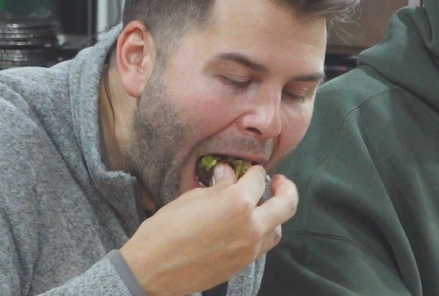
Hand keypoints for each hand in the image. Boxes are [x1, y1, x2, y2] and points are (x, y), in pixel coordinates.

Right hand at [119, 163, 297, 295]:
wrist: (151, 269)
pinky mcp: (241, 265)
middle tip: (279, 181)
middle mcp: (251, 227)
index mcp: (238, 204)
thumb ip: (218, 186)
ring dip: (274, 215)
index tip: (248, 169)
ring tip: (262, 206)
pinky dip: (261, 232)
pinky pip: (262, 246)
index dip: (252, 171)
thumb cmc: (165, 230)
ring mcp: (249, 250)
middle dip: (287, 189)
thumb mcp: (191, 198)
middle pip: (285, 205)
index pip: (257, 179)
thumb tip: (229, 174)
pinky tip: (246, 226)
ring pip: (277, 229)